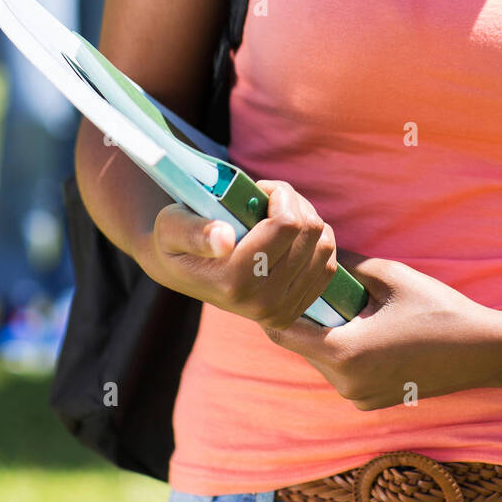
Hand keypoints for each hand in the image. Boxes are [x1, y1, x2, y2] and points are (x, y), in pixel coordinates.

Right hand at [146, 179, 337, 330]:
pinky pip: (328, 263)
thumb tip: (224, 239)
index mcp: (233, 282)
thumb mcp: (172, 225)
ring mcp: (281, 312)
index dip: (279, 194)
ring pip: (325, 243)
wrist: (182, 271)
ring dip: (307, 219)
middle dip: (293, 203)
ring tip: (277, 217)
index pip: (288, 224)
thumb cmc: (175, 239)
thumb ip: (195, 231)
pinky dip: (315, 241)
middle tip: (268, 200)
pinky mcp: (295, 311)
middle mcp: (261, 304)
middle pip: (310, 231)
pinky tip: (290, 237)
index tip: (260, 189)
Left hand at [264, 255, 501, 409]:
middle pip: (302, 345)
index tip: (280, 280)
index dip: (276, 304)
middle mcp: (345, 384)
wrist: (481, 351)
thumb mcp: (390, 276)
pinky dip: (345, 349)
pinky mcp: (372, 402)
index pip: (283, 331)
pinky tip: (370, 328)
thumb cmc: (438, 310)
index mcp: (345, 352)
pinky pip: (342, 372)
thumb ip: (347, 265)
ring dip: (327, 332)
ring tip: (352, 306)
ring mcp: (359, 398)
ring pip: (321, 359)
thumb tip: (316, 249)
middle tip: (321, 286)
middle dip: (306, 315)